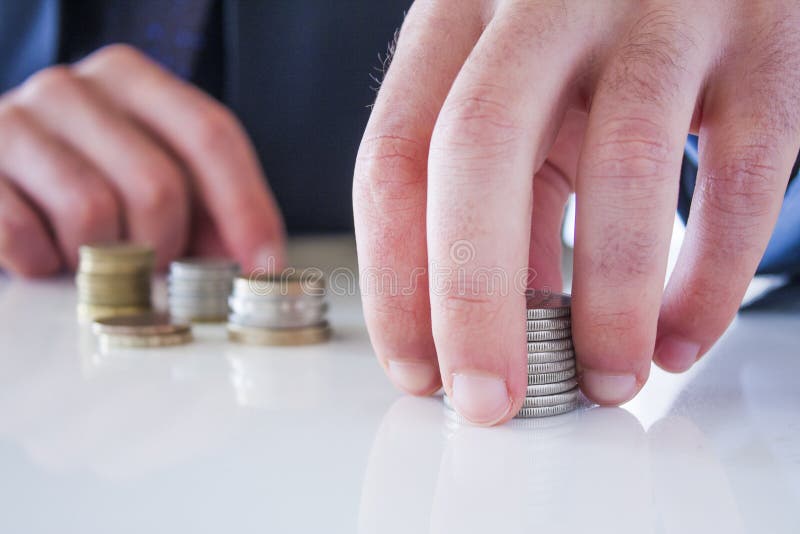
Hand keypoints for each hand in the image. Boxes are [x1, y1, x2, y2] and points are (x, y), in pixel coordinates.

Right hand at [0, 44, 284, 274]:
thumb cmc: (89, 183)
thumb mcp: (155, 182)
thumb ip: (209, 211)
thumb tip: (262, 268)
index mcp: (133, 79)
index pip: (212, 135)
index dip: (246, 208)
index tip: (264, 268)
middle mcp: (73, 87)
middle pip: (158, 185)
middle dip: (166, 245)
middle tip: (151, 262)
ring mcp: (16, 120)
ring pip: (93, 213)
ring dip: (103, 261)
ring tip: (91, 252)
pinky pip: (25, 236)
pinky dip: (43, 263)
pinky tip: (44, 252)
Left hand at [354, 0, 799, 422]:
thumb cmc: (590, 41)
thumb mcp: (521, 100)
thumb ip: (497, 198)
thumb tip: (486, 330)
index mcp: (460, 14)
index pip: (395, 153)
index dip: (395, 279)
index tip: (417, 370)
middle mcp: (545, 0)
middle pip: (478, 149)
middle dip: (473, 299)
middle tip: (487, 402)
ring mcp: (659, 9)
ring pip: (620, 168)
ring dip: (607, 307)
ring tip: (606, 382)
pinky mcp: (763, 39)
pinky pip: (740, 176)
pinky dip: (709, 280)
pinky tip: (679, 340)